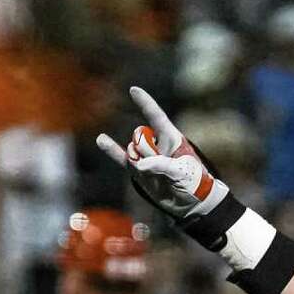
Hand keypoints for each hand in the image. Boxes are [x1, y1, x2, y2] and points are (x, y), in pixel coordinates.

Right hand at [98, 87, 228, 223]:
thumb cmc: (193, 183)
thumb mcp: (183, 172)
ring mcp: (145, 156)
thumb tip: (139, 165)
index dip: (146, 104)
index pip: (156, 117)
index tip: (134, 90)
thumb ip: (161, 165)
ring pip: (132, 151)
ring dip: (139, 163)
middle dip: (146, 151)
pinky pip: (121, 157)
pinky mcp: (137, 170)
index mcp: (171, 138)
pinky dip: (111, 150)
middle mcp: (156, 144)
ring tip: (157, 178)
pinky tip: (101, 140)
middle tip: (163, 169)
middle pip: (140, 138)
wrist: (189, 204)